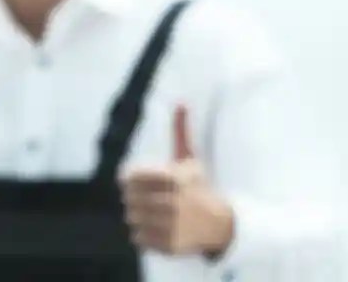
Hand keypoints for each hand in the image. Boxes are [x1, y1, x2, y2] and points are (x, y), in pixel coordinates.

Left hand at [121, 105, 235, 258]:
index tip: (136, 181)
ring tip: (154, 212)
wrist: (219, 223)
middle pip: (129, 199)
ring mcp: (171, 225)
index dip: (129, 179)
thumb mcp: (190, 159)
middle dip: (134, 198)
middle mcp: (173, 202)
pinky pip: (138, 238)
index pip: (130, 178)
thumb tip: (181, 102)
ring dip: (138, 216)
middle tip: (147, 198)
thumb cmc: (198, 187)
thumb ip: (181, 132)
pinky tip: (158, 227)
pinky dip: (143, 233)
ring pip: (132, 218)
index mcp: (174, 178)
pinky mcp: (169, 245)